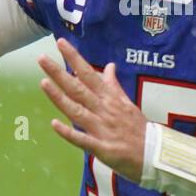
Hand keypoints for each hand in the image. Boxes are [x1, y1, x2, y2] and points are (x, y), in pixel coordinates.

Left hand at [38, 38, 147, 181]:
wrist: (154, 153)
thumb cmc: (137, 128)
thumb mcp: (127, 102)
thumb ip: (113, 86)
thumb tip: (109, 66)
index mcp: (110, 98)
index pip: (89, 73)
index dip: (74, 58)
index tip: (60, 43)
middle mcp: (104, 110)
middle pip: (78, 89)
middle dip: (59, 73)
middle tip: (41, 58)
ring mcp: (102, 129)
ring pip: (77, 110)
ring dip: (59, 97)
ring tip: (43, 83)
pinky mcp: (102, 148)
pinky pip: (83, 139)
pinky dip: (69, 132)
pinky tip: (54, 124)